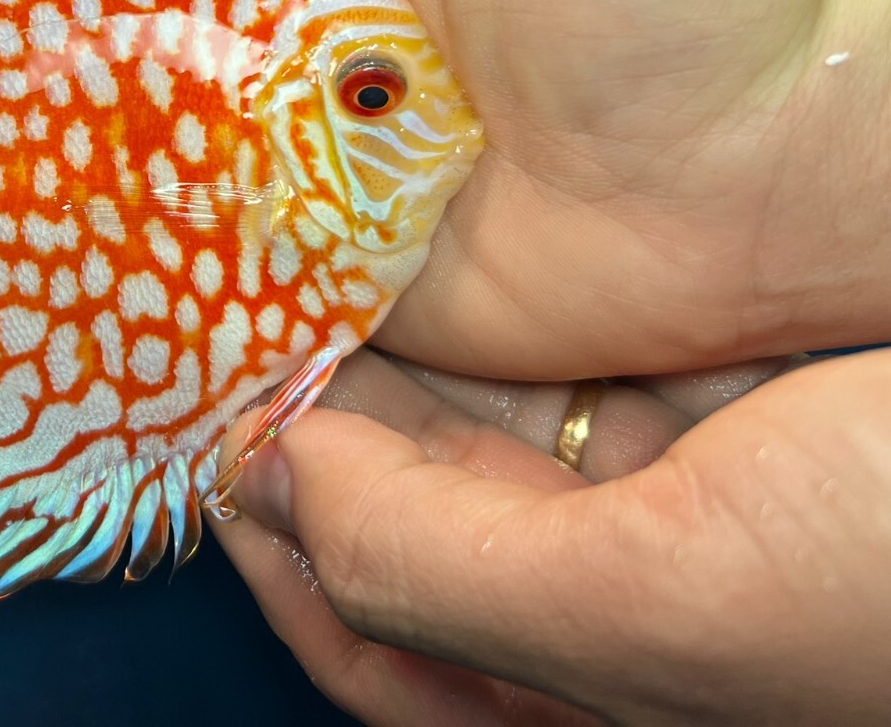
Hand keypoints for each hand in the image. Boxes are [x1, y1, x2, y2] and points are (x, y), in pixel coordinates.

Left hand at [212, 346, 890, 724]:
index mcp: (612, 702)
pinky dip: (505, 335)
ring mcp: (687, 510)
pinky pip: (579, 384)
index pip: (386, 653)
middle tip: (250, 349)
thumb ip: (453, 572)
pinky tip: (443, 269)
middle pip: (429, 541)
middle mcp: (635, 615)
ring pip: (496, 450)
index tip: (219, 453)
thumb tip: (284, 494)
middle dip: (335, 455)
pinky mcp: (732, 419)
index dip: (285, 563)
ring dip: (407, 382)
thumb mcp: (674, 604)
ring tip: (318, 293)